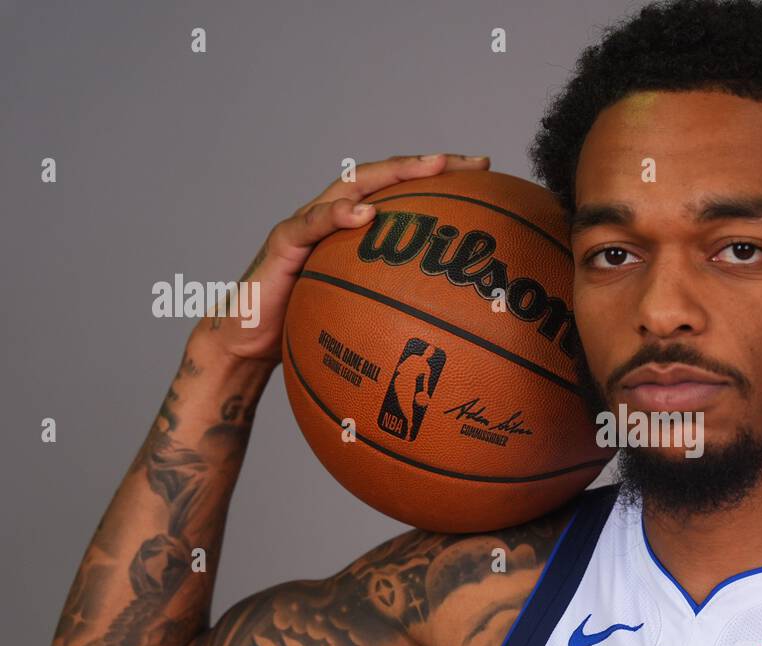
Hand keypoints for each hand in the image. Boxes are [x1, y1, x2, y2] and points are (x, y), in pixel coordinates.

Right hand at [201, 152, 490, 362]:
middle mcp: (334, 217)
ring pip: (353, 186)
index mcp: (355, 230)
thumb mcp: (362, 317)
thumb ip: (398, 310)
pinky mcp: (284, 242)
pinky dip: (338, 215)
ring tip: (430, 166)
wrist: (247, 341)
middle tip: (473, 162)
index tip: (486, 174)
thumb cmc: (307, 329)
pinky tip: (365, 214)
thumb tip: (457, 331)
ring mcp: (308, 224)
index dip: (441, 182)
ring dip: (393, 173)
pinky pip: (311, 224)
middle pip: (385, 177)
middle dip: (429, 164)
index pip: (402, 194)